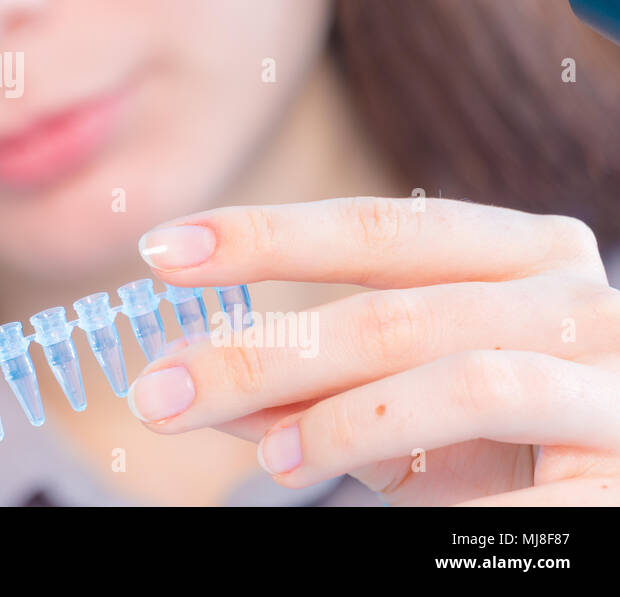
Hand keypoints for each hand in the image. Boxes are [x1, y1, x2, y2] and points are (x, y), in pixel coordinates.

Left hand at [128, 196, 619, 504]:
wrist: (611, 492)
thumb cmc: (503, 441)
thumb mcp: (398, 396)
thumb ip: (307, 380)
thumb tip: (188, 373)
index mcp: (521, 252)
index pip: (376, 227)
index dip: (264, 236)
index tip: (160, 251)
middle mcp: (575, 299)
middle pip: (392, 313)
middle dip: (257, 354)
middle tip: (158, 391)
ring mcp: (612, 381)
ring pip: (456, 382)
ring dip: (337, 423)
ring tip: (266, 463)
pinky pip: (518, 488)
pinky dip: (428, 495)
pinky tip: (361, 505)